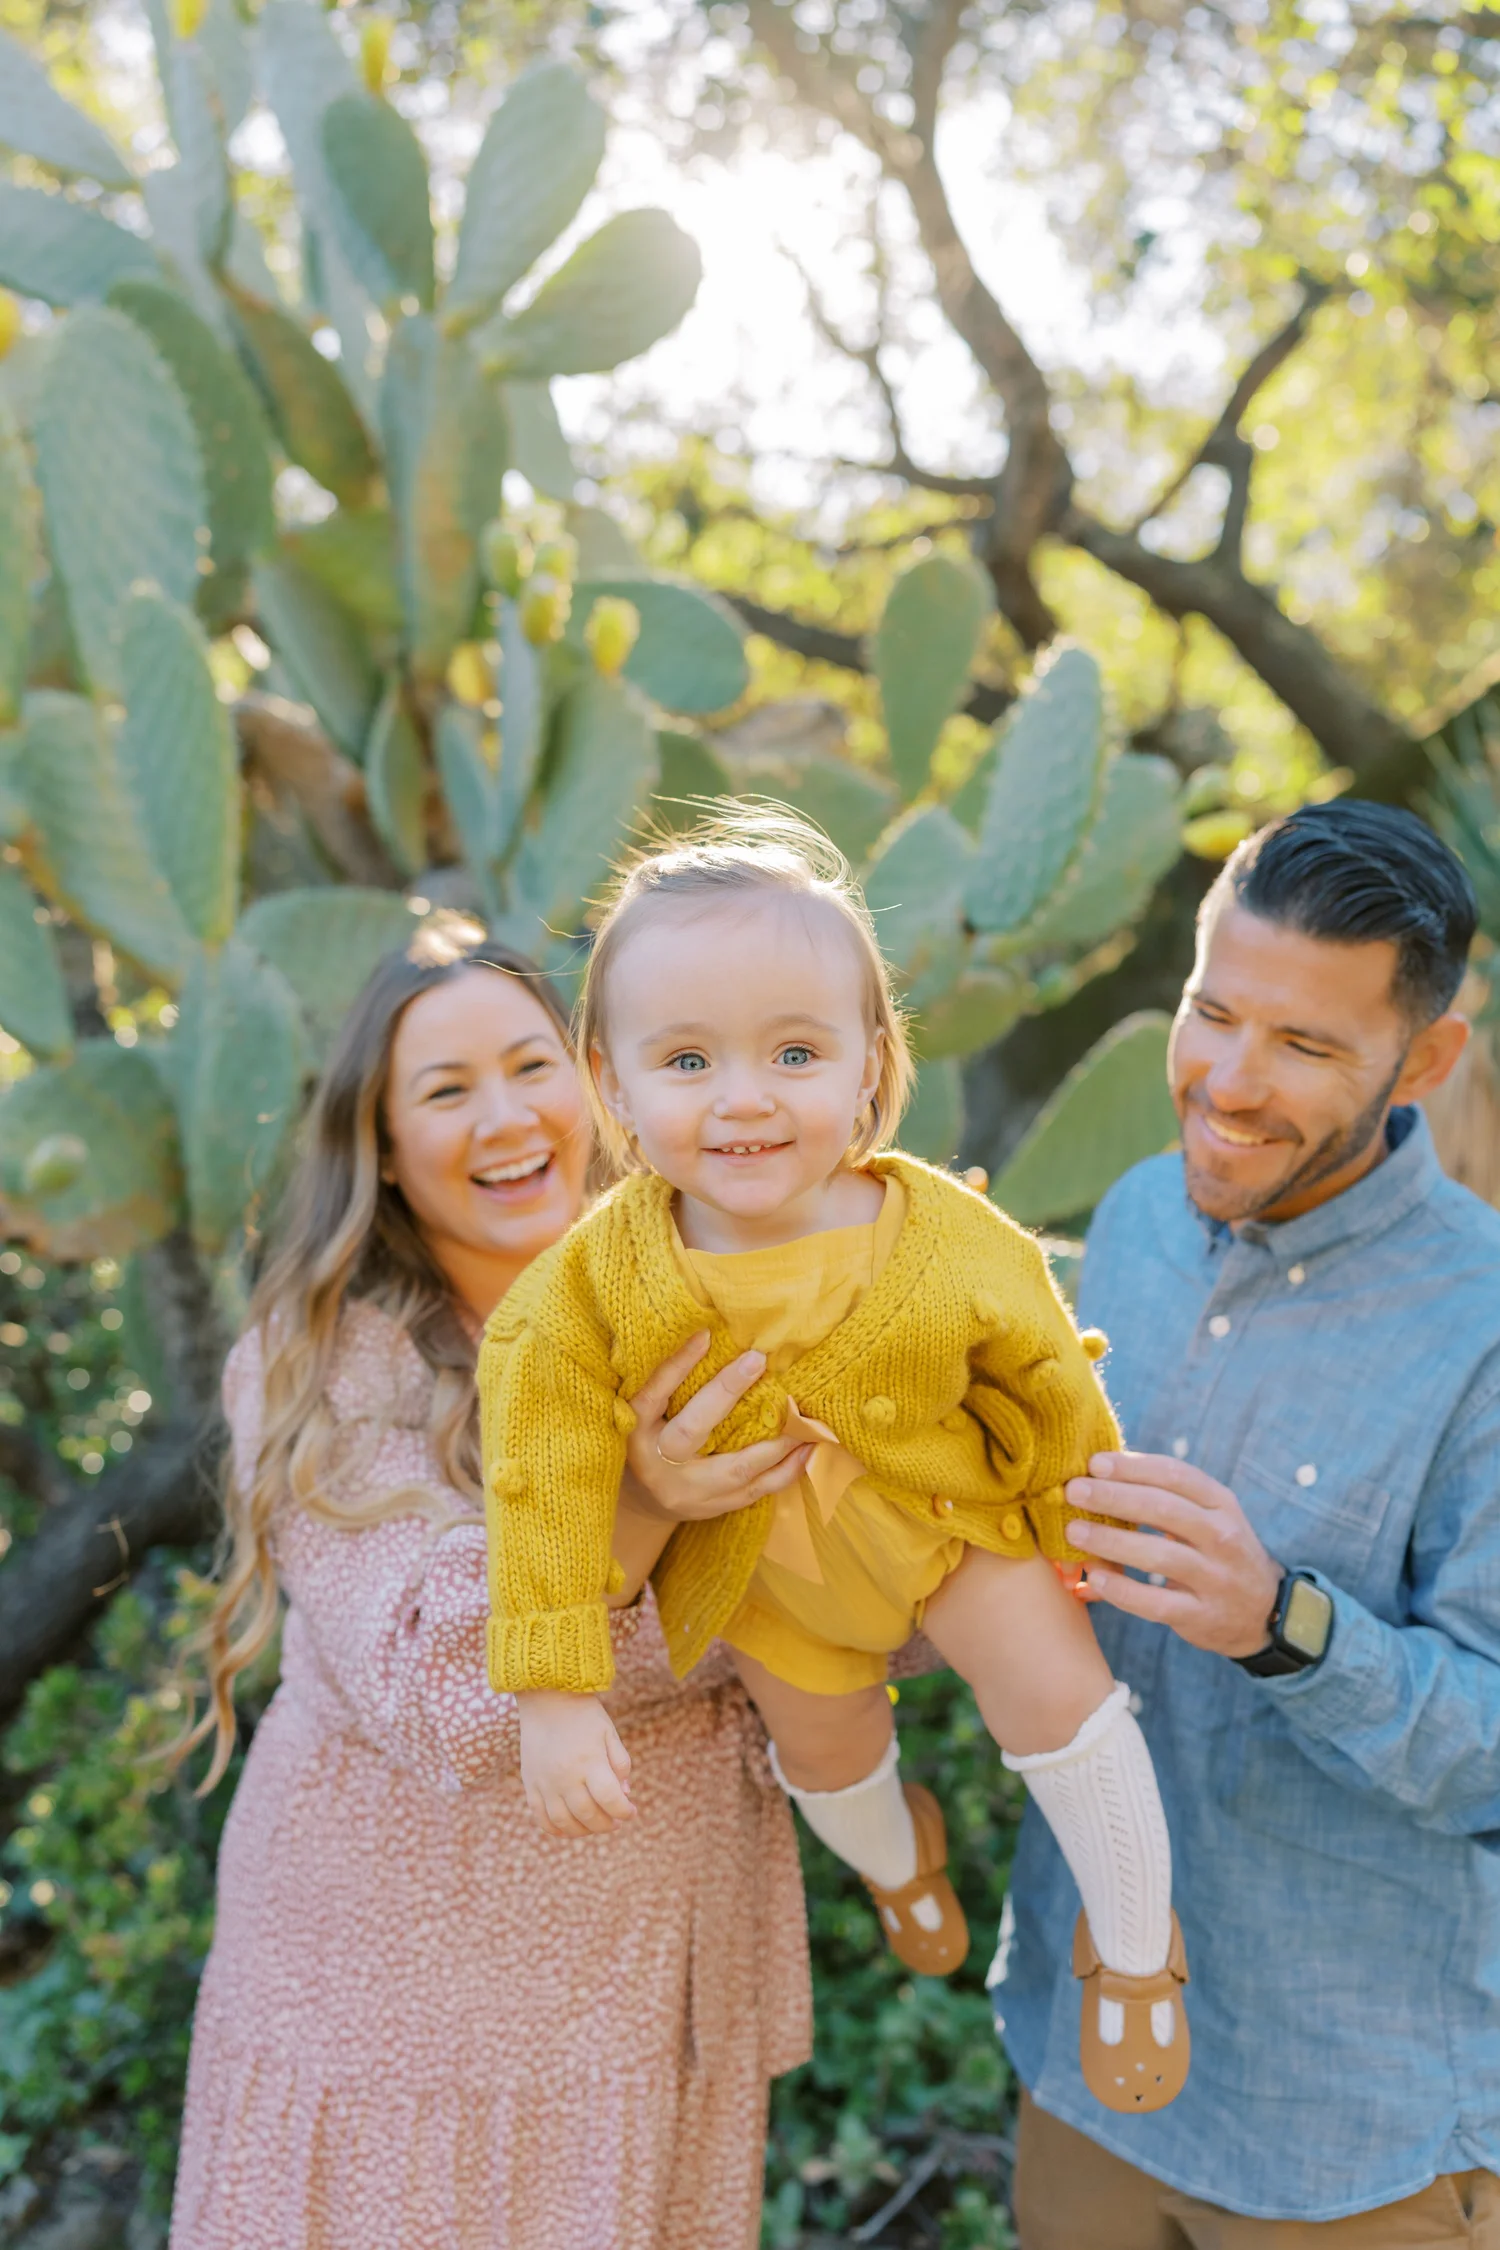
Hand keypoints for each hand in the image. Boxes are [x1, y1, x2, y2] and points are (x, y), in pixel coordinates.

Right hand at [518, 1690, 635, 1838]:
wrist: (547, 1698)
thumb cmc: (583, 1715)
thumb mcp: (609, 1733)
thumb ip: (620, 1764)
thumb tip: (624, 1795)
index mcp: (589, 1761)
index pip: (610, 1799)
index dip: (624, 1811)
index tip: (631, 1812)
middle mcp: (565, 1775)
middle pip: (589, 1815)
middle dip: (607, 1824)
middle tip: (616, 1821)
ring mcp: (545, 1783)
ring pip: (565, 1822)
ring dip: (584, 1831)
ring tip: (595, 1824)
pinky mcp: (531, 1785)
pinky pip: (542, 1819)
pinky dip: (557, 1829)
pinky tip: (571, 1827)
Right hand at [624, 1332, 812, 1524]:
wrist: (644, 1503)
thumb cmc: (647, 1443)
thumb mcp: (644, 1413)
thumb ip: (666, 1382)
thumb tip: (705, 1337)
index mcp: (636, 1435)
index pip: (653, 1394)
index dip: (677, 1365)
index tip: (704, 1335)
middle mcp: (659, 1465)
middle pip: (692, 1430)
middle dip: (726, 1393)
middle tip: (758, 1362)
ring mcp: (689, 1493)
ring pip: (737, 1470)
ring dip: (778, 1444)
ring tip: (805, 1418)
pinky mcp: (715, 1508)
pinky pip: (756, 1491)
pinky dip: (786, 1470)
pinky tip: (808, 1450)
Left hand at [1064, 1450, 1283, 1659]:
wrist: (1264, 1611)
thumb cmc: (1215, 1552)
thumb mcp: (1206, 1518)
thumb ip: (1161, 1499)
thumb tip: (1094, 1480)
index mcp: (1220, 1503)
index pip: (1176, 1475)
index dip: (1133, 1467)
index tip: (1094, 1463)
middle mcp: (1223, 1536)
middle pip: (1164, 1509)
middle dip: (1114, 1497)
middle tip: (1074, 1491)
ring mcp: (1216, 1578)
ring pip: (1159, 1555)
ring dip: (1111, 1542)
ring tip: (1073, 1533)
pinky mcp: (1202, 1616)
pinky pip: (1156, 1603)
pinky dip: (1122, 1591)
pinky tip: (1093, 1579)